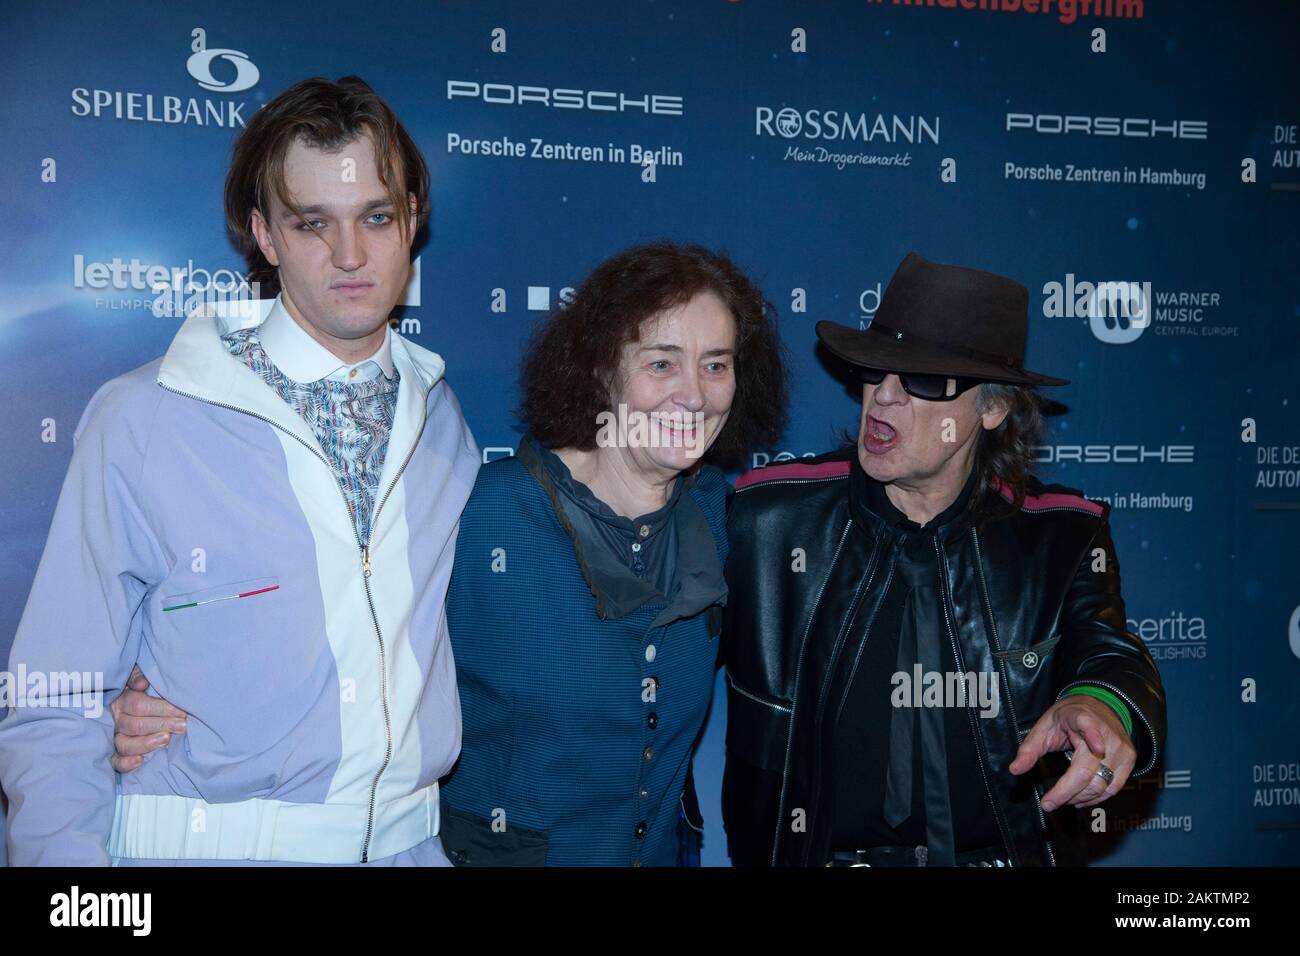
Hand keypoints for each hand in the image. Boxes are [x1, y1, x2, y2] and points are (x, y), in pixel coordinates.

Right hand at [109, 665, 188, 772]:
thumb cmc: (141, 688)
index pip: (139, 705)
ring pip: (125, 744)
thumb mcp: (136, 675)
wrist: (123, 701)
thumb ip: (137, 675)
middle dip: (161, 725)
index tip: (182, 711)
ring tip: (166, 739)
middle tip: (182, 725)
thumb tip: (142, 683)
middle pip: (135, 725)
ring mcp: (113, 738)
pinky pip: (115, 762)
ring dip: (146, 743)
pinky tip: (140, 761)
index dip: (161, 709)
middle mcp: (116, 720)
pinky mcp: (114, 754)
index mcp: (121, 700)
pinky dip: (125, 764)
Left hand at [1008, 695, 1135, 811]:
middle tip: (1048, 804)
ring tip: (1061, 799)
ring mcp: (1121, 749)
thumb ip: (1029, 749)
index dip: (1095, 737)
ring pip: (1102, 784)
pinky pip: (1113, 787)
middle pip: (1089, 771)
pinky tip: (1079, 799)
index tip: (1097, 748)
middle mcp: (1107, 734)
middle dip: (1067, 792)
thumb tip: (1015, 770)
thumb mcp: (1045, 726)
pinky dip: (1096, 798)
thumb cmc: (1068, 718)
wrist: (1099, 707)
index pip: (1090, 727)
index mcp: (1084, 718)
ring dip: (1080, 798)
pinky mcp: (1130, 761)